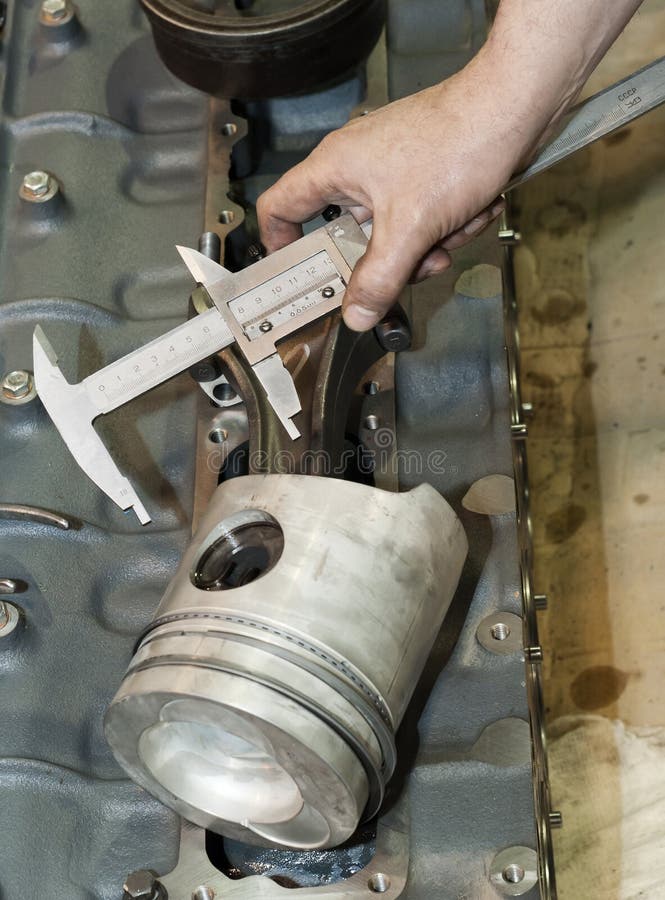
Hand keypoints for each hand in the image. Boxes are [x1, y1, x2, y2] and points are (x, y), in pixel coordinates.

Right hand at [257, 58, 538, 330]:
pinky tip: (471, 213)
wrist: (516, 109)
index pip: (280, 207)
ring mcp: (390, 172)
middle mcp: (356, 167)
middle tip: (408, 267)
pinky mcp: (421, 175)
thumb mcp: (411, 228)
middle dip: (385, 259)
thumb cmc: (458, 143)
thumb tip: (356, 316)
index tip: (299, 275)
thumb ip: (379, 279)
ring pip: (391, 233)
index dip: (280, 245)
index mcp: (334, 168)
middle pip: (348, 236)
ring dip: (426, 245)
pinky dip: (446, 226)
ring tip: (452, 230)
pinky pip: (421, 220)